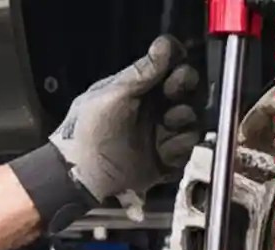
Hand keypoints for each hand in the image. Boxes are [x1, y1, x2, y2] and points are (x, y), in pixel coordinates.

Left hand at [52, 36, 201, 202]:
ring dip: (184, 118)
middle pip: (185, 90)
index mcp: (137, 88)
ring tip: (169, 123)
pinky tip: (165, 149)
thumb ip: (141, 73)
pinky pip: (187, 148)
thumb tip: (164, 46)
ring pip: (190, 118)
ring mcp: (160, 133)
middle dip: (184, 89)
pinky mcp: (167, 159)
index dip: (176, 64)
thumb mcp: (111, 96)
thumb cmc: (87, 133)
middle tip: (173, 94)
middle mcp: (152, 108)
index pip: (167, 67)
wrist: (83, 178)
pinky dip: (180, 147)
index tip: (176, 67)